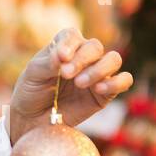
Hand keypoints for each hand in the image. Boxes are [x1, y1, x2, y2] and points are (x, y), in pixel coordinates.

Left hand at [7, 28, 132, 144]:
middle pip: (95, 46)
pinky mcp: (106, 93)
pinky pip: (124, 80)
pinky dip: (116, 82)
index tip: (61, 58)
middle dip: (82, 59)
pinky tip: (99, 90)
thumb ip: (48, 63)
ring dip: (99, 69)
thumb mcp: (33, 75)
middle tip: (66, 74)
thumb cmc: (31, 92)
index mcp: (64, 47)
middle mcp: (83, 56)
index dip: (70, 44)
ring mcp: (97, 73)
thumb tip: (63, 55)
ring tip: (80, 83)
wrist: (34, 120)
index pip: (73, 35)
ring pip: (114, 59)